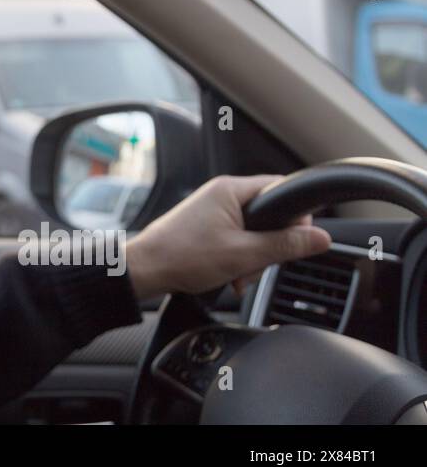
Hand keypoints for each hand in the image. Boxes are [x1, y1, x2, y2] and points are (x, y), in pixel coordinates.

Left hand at [124, 174, 331, 302]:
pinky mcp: (207, 228)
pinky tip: (229, 277)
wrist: (145, 270)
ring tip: (237, 275)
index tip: (298, 240)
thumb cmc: (183, 256)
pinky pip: (237, 241)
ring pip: (254, 233)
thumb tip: (321, 238)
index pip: (281, 189)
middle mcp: (222, 195)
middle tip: (256, 266)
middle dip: (269, 247)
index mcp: (230, 190)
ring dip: (253, 259)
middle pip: (269, 216)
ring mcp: (213, 212)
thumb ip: (285, 245)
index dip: (296, 216)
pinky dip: (238, 260)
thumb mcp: (244, 254)